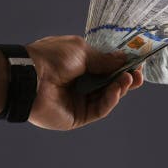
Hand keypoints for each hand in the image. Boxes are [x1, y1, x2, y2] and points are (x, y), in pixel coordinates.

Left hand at [26, 36, 142, 129]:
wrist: (30, 77)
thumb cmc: (52, 58)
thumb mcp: (82, 51)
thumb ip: (104, 59)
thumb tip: (124, 58)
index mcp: (78, 64)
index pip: (105, 67)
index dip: (121, 65)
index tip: (136, 62)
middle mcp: (79, 82)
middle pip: (108, 83)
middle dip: (124, 78)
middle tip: (138, 74)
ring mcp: (78, 100)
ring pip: (106, 97)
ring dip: (120, 88)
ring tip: (129, 79)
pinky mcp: (77, 116)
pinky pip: (98, 109)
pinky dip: (110, 100)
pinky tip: (117, 90)